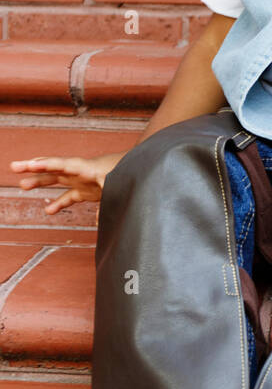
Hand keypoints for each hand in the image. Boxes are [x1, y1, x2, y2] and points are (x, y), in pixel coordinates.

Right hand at [9, 152, 125, 213]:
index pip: (61, 164)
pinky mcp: (88, 190)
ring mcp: (83, 180)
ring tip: (23, 186)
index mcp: (86, 167)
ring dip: (41, 183)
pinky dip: (59, 203)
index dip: (45, 165)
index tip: (29, 165)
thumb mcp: (118, 185)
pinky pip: (69, 196)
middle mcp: (80, 172)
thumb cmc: (129, 173)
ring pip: (57, 180)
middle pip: (53, 168)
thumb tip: (100, 223)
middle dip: (33, 168)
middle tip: (13, 167)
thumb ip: (108, 202)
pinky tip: (48, 211)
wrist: (142, 169)